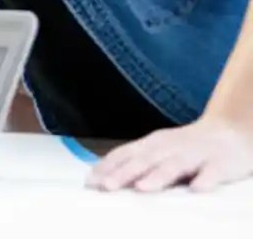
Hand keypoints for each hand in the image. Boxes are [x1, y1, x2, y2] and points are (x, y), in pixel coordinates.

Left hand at [87, 116, 252, 191]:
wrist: (230, 131)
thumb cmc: (185, 147)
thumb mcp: (157, 151)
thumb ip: (133, 163)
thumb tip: (99, 180)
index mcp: (152, 144)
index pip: (124, 154)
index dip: (107, 167)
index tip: (90, 182)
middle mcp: (170, 147)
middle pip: (145, 160)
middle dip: (124, 173)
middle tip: (107, 186)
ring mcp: (195, 154)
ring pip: (175, 165)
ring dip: (158, 176)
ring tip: (142, 188)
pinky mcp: (220, 163)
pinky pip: (213, 172)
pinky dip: (205, 179)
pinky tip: (198, 189)